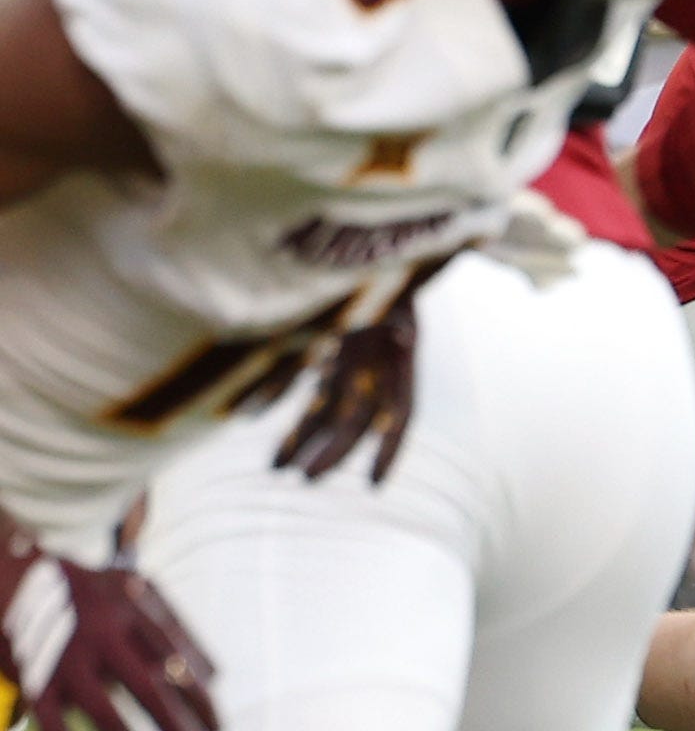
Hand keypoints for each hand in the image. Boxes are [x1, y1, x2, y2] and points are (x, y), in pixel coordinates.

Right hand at [0, 521, 216, 730]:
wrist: (8, 570)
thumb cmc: (83, 586)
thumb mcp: (134, 590)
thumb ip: (176, 629)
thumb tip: (216, 675)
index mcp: (130, 613)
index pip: (175, 663)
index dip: (199, 700)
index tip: (220, 730)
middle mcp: (99, 637)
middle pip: (149, 694)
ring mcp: (62, 662)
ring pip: (107, 721)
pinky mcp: (31, 685)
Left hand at [267, 284, 425, 484]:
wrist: (364, 245)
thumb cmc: (377, 271)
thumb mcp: (387, 293)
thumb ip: (394, 320)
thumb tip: (405, 339)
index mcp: (399, 355)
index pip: (400, 413)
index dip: (388, 449)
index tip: (372, 485)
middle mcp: (374, 364)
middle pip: (356, 418)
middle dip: (333, 451)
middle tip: (307, 479)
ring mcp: (347, 358)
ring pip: (327, 407)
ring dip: (304, 437)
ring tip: (277, 467)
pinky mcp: (322, 350)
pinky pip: (302, 381)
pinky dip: (278, 397)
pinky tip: (252, 416)